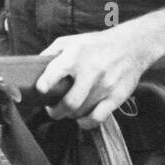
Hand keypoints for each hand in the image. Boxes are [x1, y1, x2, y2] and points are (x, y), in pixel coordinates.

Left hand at [36, 27, 150, 126]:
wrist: (133, 45)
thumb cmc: (96, 45)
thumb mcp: (71, 41)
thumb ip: (50, 54)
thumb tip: (31, 70)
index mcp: (75, 55)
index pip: (54, 74)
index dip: (44, 86)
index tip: (41, 91)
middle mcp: (91, 70)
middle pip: (68, 103)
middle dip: (55, 111)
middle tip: (52, 108)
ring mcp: (105, 85)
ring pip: (80, 112)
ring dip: (69, 115)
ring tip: (68, 109)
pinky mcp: (117, 97)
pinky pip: (97, 118)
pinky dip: (85, 123)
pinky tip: (81, 118)